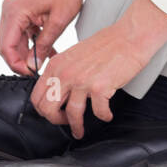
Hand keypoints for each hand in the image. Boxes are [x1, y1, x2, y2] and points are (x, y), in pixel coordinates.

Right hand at [0, 0, 87, 75]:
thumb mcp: (58, 22)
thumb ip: (44, 45)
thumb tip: (33, 65)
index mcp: (15, 11)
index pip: (6, 46)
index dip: (16, 64)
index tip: (31, 72)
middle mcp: (9, 9)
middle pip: (6, 45)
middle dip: (20, 60)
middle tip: (36, 70)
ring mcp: (13, 9)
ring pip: (13, 40)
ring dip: (26, 53)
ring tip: (44, 61)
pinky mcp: (20, 10)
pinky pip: (20, 32)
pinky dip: (30, 43)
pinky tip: (46, 51)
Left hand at [29, 0, 166, 137]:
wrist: (129, 37)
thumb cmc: (107, 44)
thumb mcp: (74, 54)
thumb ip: (63, 71)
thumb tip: (57, 91)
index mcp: (57, 64)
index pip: (37, 96)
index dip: (43, 110)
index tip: (53, 113)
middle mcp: (66, 73)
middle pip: (47, 109)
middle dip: (55, 121)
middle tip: (64, 122)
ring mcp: (82, 81)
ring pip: (71, 115)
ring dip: (77, 126)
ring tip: (81, 130)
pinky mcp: (100, 87)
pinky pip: (98, 112)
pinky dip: (103, 116)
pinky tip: (106, 114)